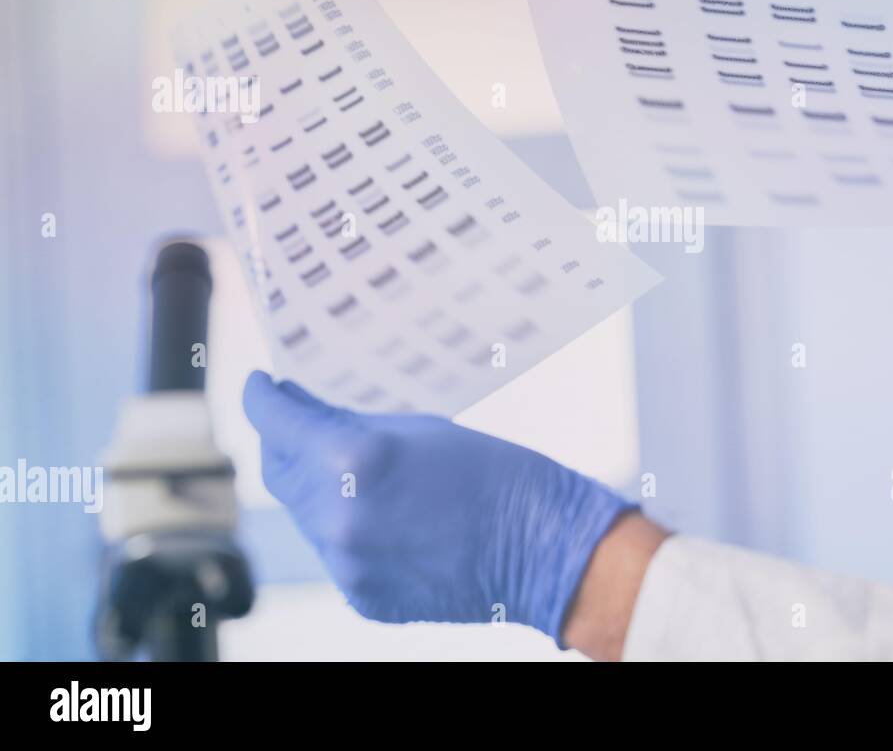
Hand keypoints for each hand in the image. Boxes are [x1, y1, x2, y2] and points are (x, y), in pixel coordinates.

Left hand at [242, 371, 634, 640]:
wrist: (542, 549)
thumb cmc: (496, 474)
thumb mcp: (419, 429)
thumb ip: (350, 426)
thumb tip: (304, 415)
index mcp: (352, 460)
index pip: (277, 424)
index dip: (261, 399)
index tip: (259, 386)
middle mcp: (337, 516)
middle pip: (278, 473)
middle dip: (283, 443)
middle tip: (295, 420)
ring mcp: (346, 564)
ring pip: (303, 516)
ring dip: (315, 487)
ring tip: (352, 468)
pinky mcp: (360, 596)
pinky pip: (333, 553)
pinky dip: (344, 528)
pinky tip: (381, 514)